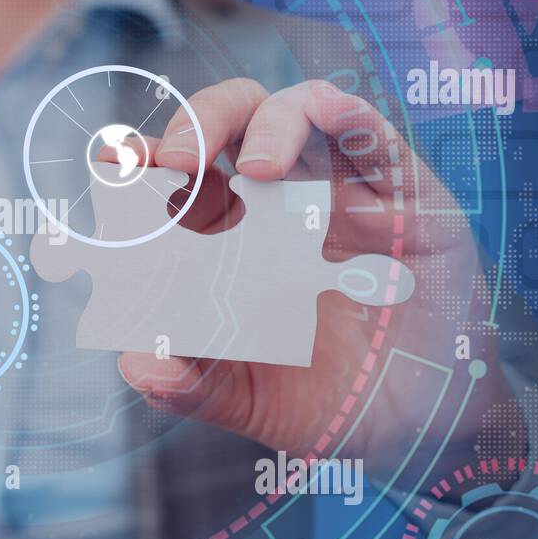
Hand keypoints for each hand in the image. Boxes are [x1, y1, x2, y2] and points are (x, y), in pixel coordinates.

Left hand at [113, 78, 520, 474]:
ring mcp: (339, 191)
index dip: (141, 161)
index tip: (113, 167)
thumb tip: (137, 364)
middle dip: (192, 126)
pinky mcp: (402, 193)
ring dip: (262, 120)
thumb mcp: (251, 401)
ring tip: (254, 166)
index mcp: (232, 238)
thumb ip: (192, 385)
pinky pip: (370, 131)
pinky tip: (324, 117)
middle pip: (227, 125)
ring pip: (294, 109)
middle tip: (174, 164)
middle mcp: (280, 202)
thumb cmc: (332, 401)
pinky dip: (342, 111)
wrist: (424, 429)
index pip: (177, 177)